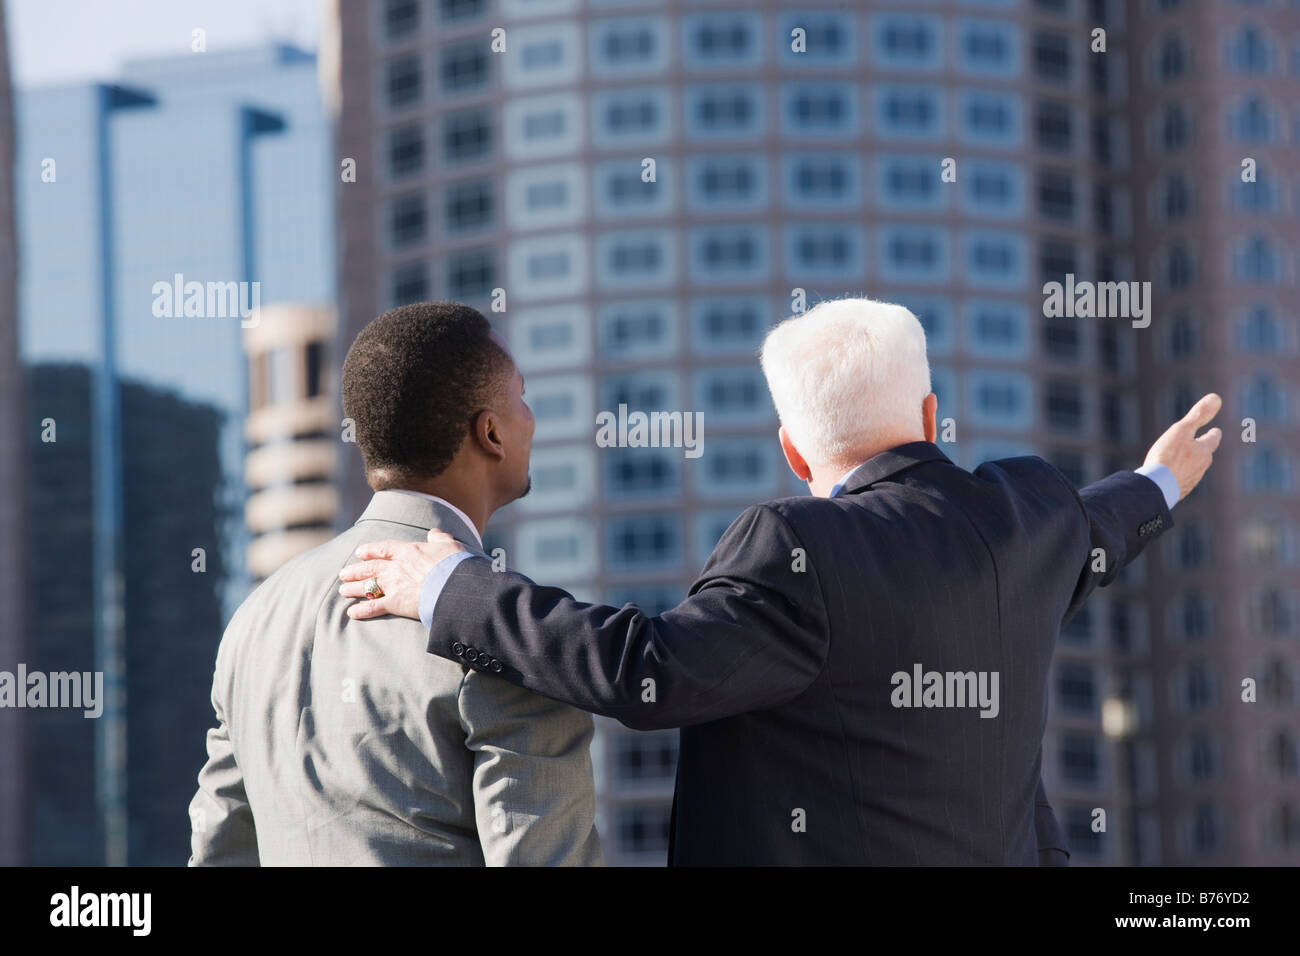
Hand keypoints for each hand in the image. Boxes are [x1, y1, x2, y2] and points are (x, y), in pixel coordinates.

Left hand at [338, 529, 467, 620]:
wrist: (454, 585)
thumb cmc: (455, 565)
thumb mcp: (450, 546)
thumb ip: (440, 538)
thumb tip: (434, 533)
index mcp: (409, 551)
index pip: (384, 548)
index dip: (371, 550)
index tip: (360, 552)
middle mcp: (396, 567)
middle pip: (370, 567)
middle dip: (355, 570)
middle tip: (343, 573)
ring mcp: (393, 585)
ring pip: (367, 585)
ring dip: (353, 588)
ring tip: (342, 590)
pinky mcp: (394, 603)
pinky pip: (373, 607)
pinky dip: (361, 610)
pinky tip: (351, 613)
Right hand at [1143, 392, 1222, 502]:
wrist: (1156, 487)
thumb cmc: (1168, 456)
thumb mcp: (1182, 430)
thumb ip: (1198, 415)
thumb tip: (1216, 398)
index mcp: (1203, 451)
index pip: (1212, 439)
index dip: (1213, 434)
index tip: (1216, 430)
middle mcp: (1201, 467)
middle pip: (1204, 456)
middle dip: (1202, 450)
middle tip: (1200, 445)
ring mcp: (1190, 481)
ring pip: (1193, 469)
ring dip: (1189, 464)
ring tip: (1182, 462)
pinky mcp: (1179, 492)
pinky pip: (1181, 481)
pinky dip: (1178, 476)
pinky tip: (1170, 478)